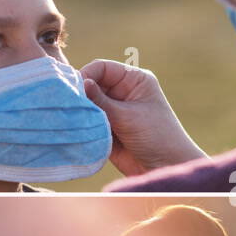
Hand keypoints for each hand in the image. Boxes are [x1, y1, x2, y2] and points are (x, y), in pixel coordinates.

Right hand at [80, 59, 206, 175]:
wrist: (166, 168)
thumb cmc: (157, 137)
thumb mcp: (128, 116)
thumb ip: (101, 100)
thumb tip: (79, 82)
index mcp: (134, 80)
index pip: (103, 68)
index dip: (87, 74)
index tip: (74, 88)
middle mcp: (122, 93)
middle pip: (92, 85)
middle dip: (81, 94)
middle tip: (69, 105)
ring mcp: (113, 111)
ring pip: (88, 104)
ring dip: (81, 111)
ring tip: (72, 118)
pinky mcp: (107, 130)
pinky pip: (88, 122)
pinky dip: (81, 125)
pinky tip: (75, 128)